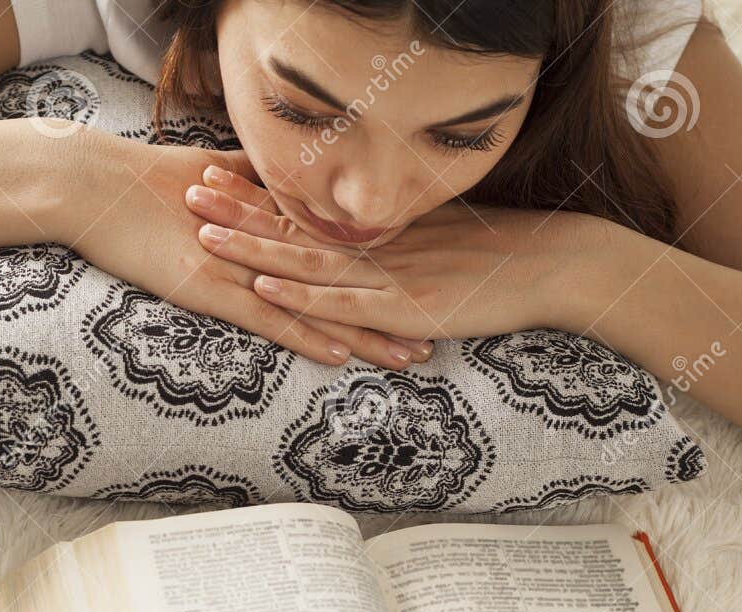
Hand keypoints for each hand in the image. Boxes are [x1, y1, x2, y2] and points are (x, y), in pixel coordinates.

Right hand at [54, 132, 431, 369]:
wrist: (96, 187)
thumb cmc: (141, 184)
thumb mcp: (207, 181)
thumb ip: (247, 187)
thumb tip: (271, 183)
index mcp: (269, 223)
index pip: (338, 248)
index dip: (385, 268)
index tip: (426, 280)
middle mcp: (268, 247)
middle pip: (346, 281)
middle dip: (396, 305)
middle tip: (444, 324)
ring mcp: (244, 270)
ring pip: (320, 305)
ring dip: (368, 331)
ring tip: (413, 352)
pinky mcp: (214, 289)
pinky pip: (271, 318)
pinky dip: (307, 335)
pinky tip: (343, 353)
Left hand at [186, 165, 601, 341]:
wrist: (552, 265)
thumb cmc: (501, 254)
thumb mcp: (440, 238)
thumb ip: (398, 245)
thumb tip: (368, 243)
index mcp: (381, 229)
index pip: (308, 208)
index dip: (260, 192)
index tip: (216, 172)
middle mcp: (376, 247)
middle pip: (295, 227)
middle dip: (239, 212)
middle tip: (188, 193)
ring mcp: (388, 276)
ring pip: (307, 263)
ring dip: (254, 252)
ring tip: (206, 238)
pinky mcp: (404, 308)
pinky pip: (343, 304)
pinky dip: (301, 299)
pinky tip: (265, 291)